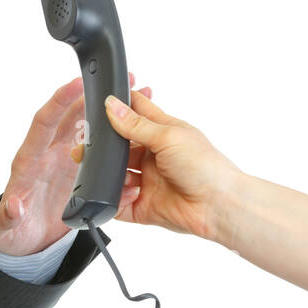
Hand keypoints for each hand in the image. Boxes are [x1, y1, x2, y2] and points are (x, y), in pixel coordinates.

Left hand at [0, 73, 142, 256]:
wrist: (22, 242)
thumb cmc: (8, 233)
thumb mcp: (1, 229)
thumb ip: (7, 217)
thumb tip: (14, 205)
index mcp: (28, 162)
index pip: (42, 124)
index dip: (59, 102)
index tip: (77, 83)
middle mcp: (47, 155)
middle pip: (71, 117)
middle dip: (94, 96)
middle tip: (123, 81)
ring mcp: (65, 161)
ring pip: (89, 129)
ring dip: (110, 112)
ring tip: (139, 96)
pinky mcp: (78, 171)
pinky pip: (99, 149)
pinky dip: (117, 139)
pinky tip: (138, 128)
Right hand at [99, 90, 244, 241]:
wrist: (218, 206)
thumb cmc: (206, 167)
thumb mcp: (168, 136)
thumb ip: (136, 124)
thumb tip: (111, 105)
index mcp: (162, 133)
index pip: (136, 112)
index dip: (119, 105)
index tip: (100, 101)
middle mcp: (153, 156)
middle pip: (119, 147)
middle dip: (104, 148)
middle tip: (88, 149)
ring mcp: (147, 181)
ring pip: (115, 175)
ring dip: (110, 175)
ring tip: (114, 175)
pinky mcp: (143, 205)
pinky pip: (117, 203)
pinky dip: (115, 199)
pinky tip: (127, 194)